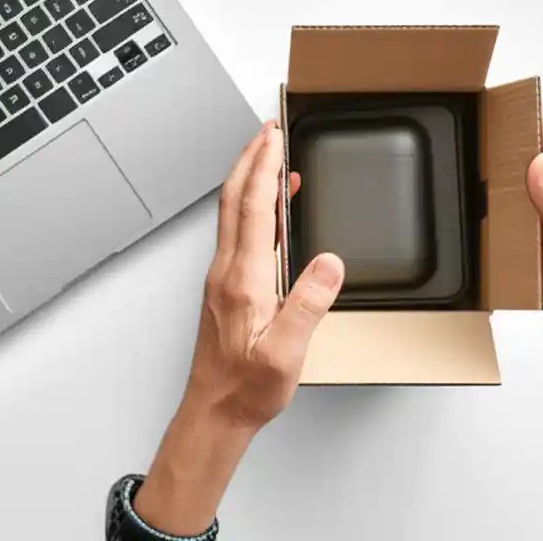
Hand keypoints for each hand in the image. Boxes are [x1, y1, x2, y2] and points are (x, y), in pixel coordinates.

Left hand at [185, 121, 345, 427]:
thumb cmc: (246, 388)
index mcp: (243, 279)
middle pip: (235, 198)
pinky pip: (238, 234)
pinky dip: (255, 208)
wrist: (213, 412)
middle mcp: (226, 272)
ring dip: (250, 179)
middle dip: (252, 158)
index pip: (255, 207)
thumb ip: (308, 304)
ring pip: (233, 214)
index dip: (266, 166)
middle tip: (269, 130)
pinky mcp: (225, 288)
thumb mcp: (286, 352)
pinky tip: (273, 212)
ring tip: (273, 158)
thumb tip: (329, 262)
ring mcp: (222, 278)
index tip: (276, 135)